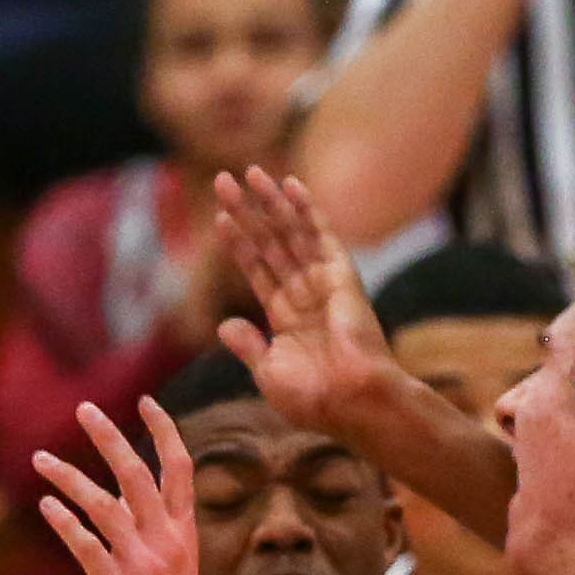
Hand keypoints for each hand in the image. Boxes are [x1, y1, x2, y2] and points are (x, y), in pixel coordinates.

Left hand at [36, 398, 224, 574]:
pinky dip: (64, 521)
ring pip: (104, 504)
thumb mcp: (176, 572)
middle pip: (137, 474)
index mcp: (185, 535)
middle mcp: (166, 543)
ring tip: (40, 458)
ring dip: (68, 477)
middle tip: (84, 408)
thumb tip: (122, 505)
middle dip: (110, 437)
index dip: (164, 430)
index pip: (180, 469)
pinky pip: (86, 545)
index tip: (147, 400)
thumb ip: (154, 536)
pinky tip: (46, 505)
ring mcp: (142, 565)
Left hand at [209, 166, 407, 441]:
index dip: (239, 244)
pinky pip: (323, 236)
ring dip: (270, 202)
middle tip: (221, 180)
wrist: (354, 402)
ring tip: (248, 172)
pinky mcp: (342, 277)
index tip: (220, 218)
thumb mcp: (269, 373)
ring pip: (291, 233)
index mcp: (288, 320)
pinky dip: (307, 210)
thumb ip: (248, 346)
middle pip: (270, 244)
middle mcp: (306, 296)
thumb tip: (224, 324)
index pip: (258, 270)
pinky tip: (290, 184)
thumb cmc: (315, 400)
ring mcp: (324, 284)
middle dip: (247, 212)